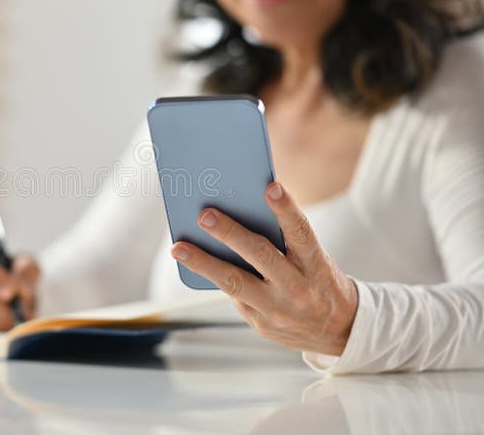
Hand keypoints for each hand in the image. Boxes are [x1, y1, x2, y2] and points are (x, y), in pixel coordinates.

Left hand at [170, 182, 357, 356]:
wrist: (340, 332)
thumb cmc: (318, 280)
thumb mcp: (314, 260)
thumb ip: (285, 242)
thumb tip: (239, 213)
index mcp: (316, 265)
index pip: (302, 233)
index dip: (286, 210)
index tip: (270, 187)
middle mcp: (298, 287)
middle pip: (261, 256)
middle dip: (230, 234)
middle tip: (204, 215)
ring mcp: (278, 309)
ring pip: (235, 283)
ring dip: (204, 263)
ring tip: (179, 248)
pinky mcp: (260, 324)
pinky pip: (232, 297)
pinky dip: (211, 277)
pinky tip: (192, 262)